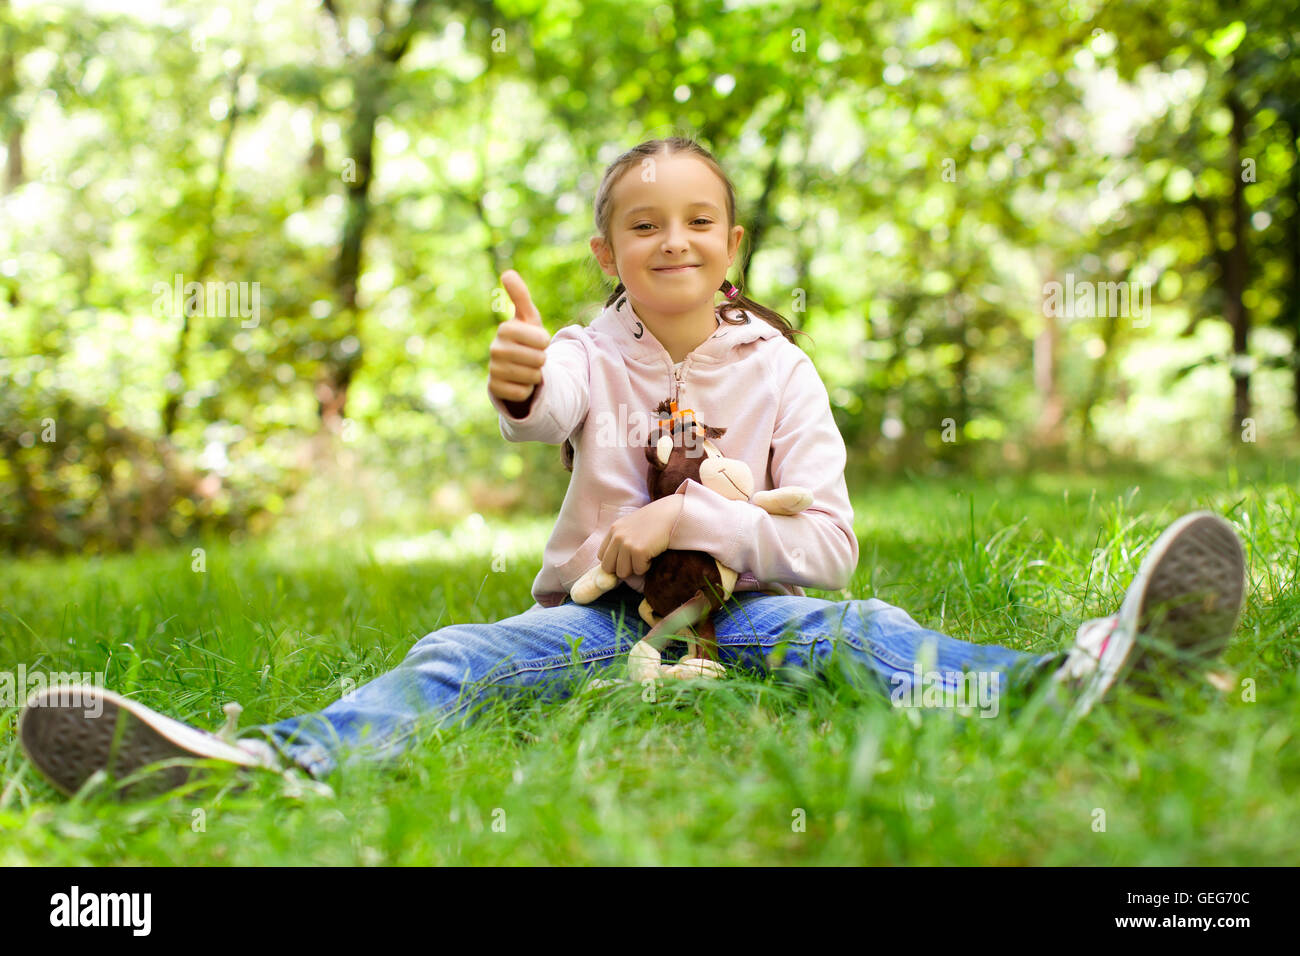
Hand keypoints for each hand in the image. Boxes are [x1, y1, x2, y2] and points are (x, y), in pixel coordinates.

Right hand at [489, 270, 549, 403]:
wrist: (513, 366)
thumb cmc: (525, 338)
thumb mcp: (527, 317)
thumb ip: (520, 295)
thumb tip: (507, 273)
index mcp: (505, 329)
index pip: (542, 341)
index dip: (545, 342)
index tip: (536, 341)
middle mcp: (495, 349)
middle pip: (539, 360)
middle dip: (541, 360)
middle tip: (531, 356)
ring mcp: (493, 370)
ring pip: (533, 377)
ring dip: (534, 374)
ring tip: (525, 368)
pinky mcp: (495, 389)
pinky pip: (523, 392)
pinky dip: (526, 389)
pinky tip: (518, 382)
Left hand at [597, 496, 684, 578]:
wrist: (670, 514)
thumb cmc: (653, 522)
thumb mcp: (630, 526)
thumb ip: (620, 540)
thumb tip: (614, 565)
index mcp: (613, 530)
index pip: (602, 556)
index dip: (614, 561)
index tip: (625, 560)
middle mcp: (617, 537)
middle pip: (608, 567)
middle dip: (622, 568)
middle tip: (635, 561)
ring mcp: (627, 544)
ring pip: (623, 572)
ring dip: (635, 568)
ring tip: (645, 555)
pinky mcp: (639, 551)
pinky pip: (639, 570)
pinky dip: (647, 566)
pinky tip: (652, 553)